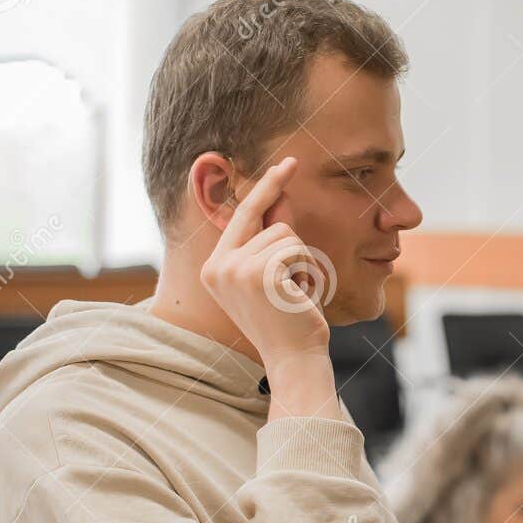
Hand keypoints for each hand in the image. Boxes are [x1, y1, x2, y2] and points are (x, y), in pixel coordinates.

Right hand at [200, 157, 332, 364]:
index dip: (264, 188)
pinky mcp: (258, 273)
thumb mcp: (276, 277)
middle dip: (282, 210)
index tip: (285, 163)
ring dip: (303, 262)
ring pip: (285, 235)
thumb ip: (273, 240)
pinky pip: (296, 248)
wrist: (294, 360)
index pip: (241, 217)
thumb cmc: (290, 321)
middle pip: (265, 220)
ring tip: (297, 293)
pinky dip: (308, 270)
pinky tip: (301, 296)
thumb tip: (280, 197)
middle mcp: (217, 266)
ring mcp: (234, 268)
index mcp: (215, 268)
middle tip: (293, 184)